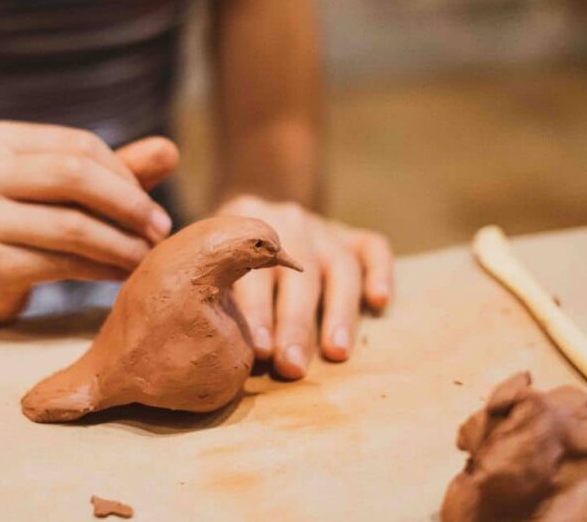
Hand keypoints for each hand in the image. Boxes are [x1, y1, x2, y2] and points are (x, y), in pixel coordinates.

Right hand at [0, 121, 178, 323]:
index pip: (80, 146)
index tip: (151, 208)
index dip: (126, 176)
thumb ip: (116, 170)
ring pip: (72, 225)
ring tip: (147, 258)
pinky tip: (120, 275)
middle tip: (161, 230)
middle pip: (75, 175)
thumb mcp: (68, 193)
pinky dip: (101, 269)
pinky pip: (61, 263)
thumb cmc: (25, 227)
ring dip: (122, 244)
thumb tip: (170, 150)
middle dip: (129, 204)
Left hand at [217, 195, 393, 378]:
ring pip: (338, 265)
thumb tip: (211, 351)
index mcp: (244, 222)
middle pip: (297, 272)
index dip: (256, 309)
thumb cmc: (220, 261)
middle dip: (295, 323)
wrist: (248, 221)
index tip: (259, 349)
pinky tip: (379, 302)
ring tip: (335, 353)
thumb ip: (210, 291)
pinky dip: (380, 273)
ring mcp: (321, 226)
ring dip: (338, 311)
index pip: (251, 266)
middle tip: (292, 367)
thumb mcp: (207, 263)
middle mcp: (287, 220)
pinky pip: (372, 247)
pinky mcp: (350, 235)